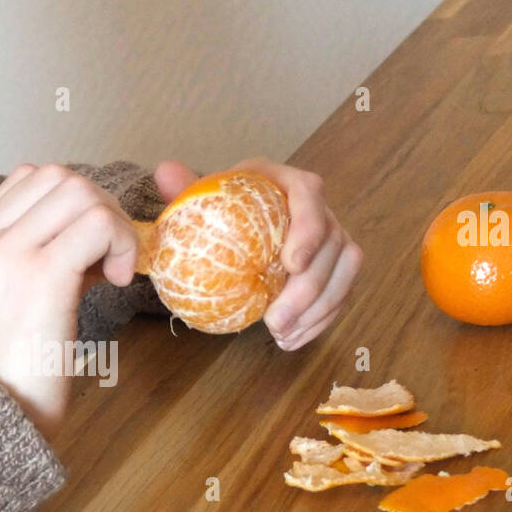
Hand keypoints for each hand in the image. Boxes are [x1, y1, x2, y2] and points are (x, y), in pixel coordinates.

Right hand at [0, 163, 139, 443]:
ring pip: (80, 192)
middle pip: (58, 177)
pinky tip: (117, 279)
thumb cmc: (7, 372)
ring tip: (113, 269)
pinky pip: (99, 224)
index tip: (88, 247)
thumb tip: (93, 239)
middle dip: (98, 207)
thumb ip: (36, 259)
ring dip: (113, 223)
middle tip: (109, 256)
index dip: (72, 203)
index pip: (29, 179)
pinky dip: (122, 243)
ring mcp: (7, 254)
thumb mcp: (2, 302)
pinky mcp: (42, 275)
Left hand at [151, 157, 362, 349]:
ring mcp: (331, 240)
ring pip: (346, 270)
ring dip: (318, 309)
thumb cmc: (221, 213)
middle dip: (309, 288)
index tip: (292, 264)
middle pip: (333, 243)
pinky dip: (320, 321)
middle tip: (275, 319)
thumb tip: (165, 172)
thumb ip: (184, 188)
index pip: (309, 194)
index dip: (309, 229)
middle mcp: (318, 208)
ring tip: (282, 334)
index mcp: (285, 183)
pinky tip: (290, 340)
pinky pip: (342, 294)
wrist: (237, 229)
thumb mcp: (201, 200)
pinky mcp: (336, 269)